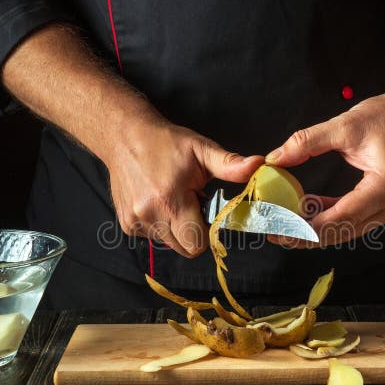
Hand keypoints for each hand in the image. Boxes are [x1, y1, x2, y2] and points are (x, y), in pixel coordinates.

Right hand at [105, 112, 263, 256]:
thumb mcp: (201, 149)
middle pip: (185, 247)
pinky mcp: (126, 225)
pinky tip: (159, 202)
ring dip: (176, 228)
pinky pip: (153, 237)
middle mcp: (149, 215)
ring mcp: (135, 222)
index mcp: (171, 200)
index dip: (207, 231)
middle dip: (194, 231)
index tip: (207, 210)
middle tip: (192, 204)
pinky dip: (160, 225)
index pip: (197, 243)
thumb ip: (230, 165)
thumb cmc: (165, 142)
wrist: (124, 136)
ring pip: (169, 243)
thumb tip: (260, 165)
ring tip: (173, 199)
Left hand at [265, 88, 384, 246]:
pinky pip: (357, 218)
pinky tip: (309, 207)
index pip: (339, 219)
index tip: (278, 227)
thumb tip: (275, 158)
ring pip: (349, 229)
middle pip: (343, 231)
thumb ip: (307, 142)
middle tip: (275, 231)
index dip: (305, 226)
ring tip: (286, 221)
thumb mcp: (345, 125)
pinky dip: (333, 215)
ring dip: (318, 227)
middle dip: (307, 234)